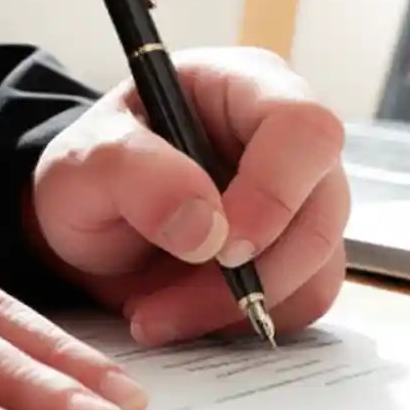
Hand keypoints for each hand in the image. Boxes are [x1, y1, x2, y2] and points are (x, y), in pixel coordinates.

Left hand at [32, 47, 350, 346]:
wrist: (87, 222)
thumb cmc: (94, 170)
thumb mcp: (85, 161)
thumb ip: (136, 175)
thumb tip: (208, 229)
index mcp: (247, 87)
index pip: (304, 128)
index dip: (275, 192)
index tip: (219, 247)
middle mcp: (292, 141)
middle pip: (324, 209)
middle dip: (250, 273)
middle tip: (168, 301)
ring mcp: (305, 200)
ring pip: (318, 266)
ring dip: (236, 306)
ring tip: (157, 311)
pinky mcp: (301, 255)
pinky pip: (303, 301)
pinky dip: (242, 322)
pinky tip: (185, 313)